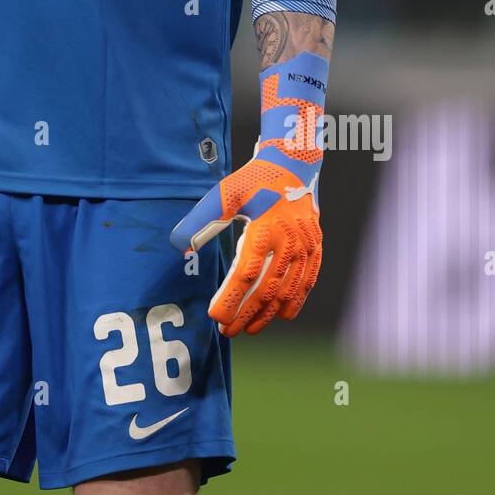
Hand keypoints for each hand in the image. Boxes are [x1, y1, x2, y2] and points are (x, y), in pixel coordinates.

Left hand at [170, 143, 321, 336]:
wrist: (293, 163)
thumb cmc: (255, 179)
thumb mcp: (225, 193)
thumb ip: (201, 220)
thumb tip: (179, 245)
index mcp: (266, 230)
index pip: (246, 275)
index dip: (231, 300)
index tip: (215, 317)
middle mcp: (289, 242)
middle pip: (267, 290)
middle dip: (246, 314)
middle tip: (226, 331)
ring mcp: (306, 247)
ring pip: (288, 291)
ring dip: (268, 314)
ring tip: (249, 329)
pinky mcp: (315, 247)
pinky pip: (307, 282)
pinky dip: (295, 301)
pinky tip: (281, 315)